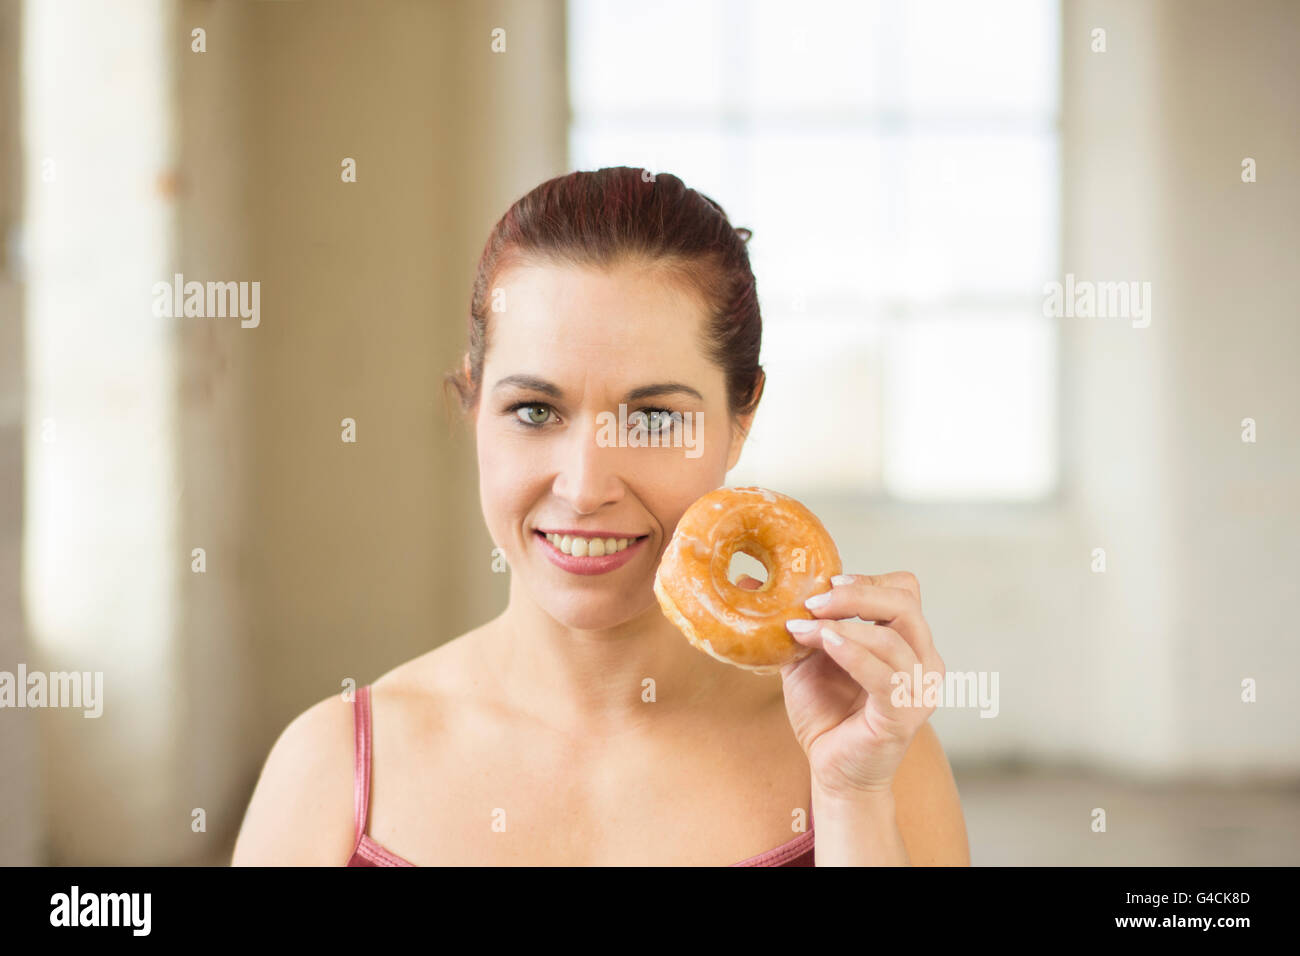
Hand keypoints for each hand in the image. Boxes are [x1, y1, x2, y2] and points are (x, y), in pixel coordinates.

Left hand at [746, 571, 943, 798]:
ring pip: (892, 637)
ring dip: (843, 625)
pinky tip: (826, 642)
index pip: (903, 589)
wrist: (830, 768)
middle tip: (815, 600)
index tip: (826, 582)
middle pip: (905, 603)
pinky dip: (854, 653)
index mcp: (907, 640)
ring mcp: (918, 688)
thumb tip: (750, 578)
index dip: (866, 580)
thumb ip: (794, 619)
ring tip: (804, 627)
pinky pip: (885, 676)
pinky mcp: (904, 714)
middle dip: (856, 594)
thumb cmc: (825, 713)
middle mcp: (922, 659)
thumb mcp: (806, 656)